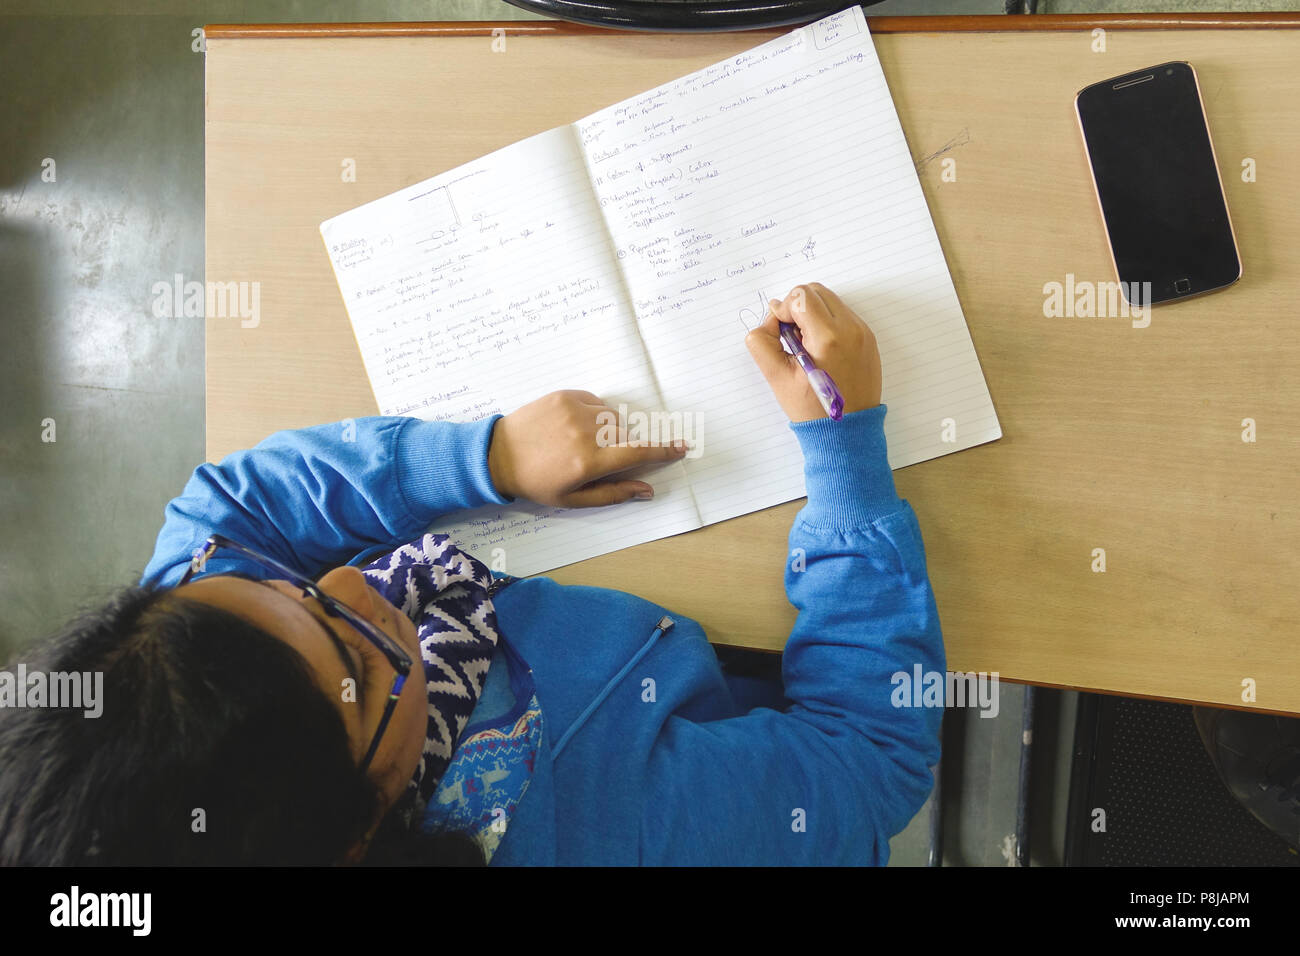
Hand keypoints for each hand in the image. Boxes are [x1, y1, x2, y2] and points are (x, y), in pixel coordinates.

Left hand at [487, 390, 688, 507]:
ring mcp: (575, 410)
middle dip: (621, 447)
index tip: (681, 447)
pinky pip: (596, 401)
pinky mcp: (565, 395)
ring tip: (581, 442)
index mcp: (588, 462)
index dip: (663, 451)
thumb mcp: (573, 499)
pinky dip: (594, 413)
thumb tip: (647, 490)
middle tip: (598, 459)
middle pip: (625, 436)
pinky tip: (574, 427)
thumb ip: (614, 494)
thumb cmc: (536, 483)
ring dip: (608, 430)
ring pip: (612, 417)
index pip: (637, 453)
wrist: (497, 455)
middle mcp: (585, 434)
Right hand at [744, 282, 881, 421]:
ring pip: (830, 300)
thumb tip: (770, 318)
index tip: (780, 332)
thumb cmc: (812, 410)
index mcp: (828, 338)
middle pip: (816, 291)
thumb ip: (762, 343)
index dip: (782, 309)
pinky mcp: (868, 338)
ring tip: (805, 344)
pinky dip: (827, 322)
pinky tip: (820, 349)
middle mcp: (851, 329)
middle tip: (791, 336)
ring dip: (812, 313)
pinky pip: (843, 314)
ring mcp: (863, 332)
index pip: (801, 296)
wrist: (848, 431)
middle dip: (797, 307)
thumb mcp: (777, 378)